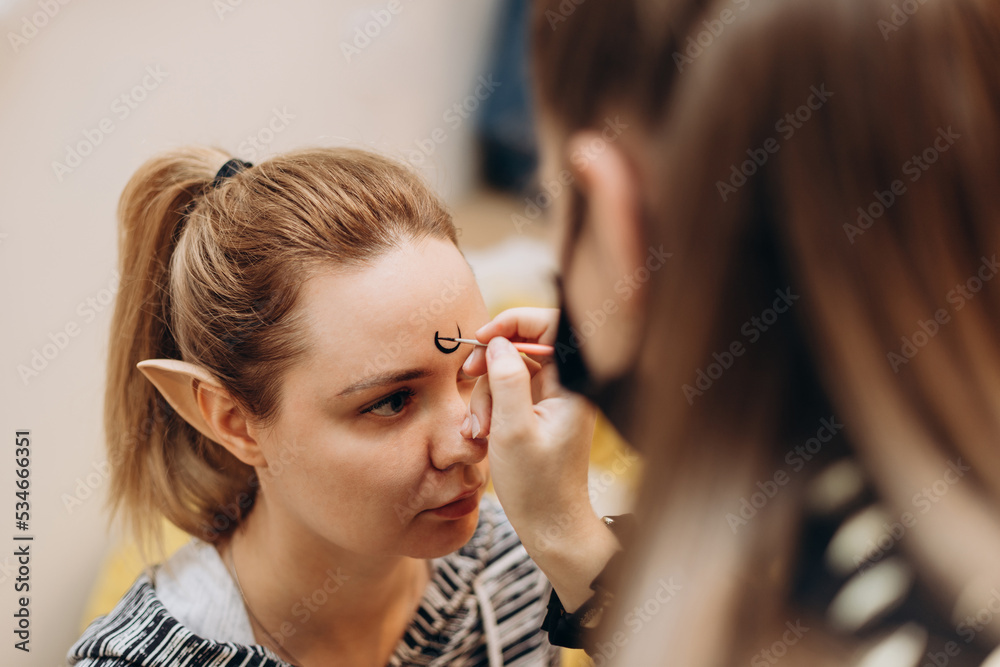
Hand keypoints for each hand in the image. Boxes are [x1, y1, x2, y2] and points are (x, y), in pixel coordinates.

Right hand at [461, 308, 619, 611]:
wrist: (551, 526)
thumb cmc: (538, 485)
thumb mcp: (513, 430)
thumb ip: (507, 380)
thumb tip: (499, 344)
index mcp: (573, 384)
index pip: (550, 326)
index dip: (513, 323)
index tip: (482, 339)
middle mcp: (567, 387)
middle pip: (523, 348)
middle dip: (491, 367)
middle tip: (466, 379)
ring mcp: (554, 400)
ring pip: (510, 372)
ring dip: (486, 395)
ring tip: (478, 430)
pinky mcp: (541, 413)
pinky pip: (510, 394)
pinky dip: (491, 409)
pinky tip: (481, 434)